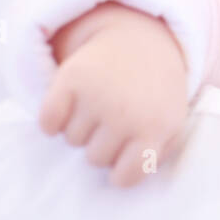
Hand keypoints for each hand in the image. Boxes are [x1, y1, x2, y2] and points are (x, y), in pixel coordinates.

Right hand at [40, 2, 189, 187]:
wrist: (142, 37)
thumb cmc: (155, 89)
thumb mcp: (171, 120)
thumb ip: (156, 155)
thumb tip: (121, 181)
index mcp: (156, 127)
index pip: (124, 178)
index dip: (120, 169)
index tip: (123, 154)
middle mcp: (127, 114)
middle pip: (94, 160)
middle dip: (102, 144)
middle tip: (113, 118)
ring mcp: (98, 95)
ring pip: (71, 141)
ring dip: (80, 127)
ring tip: (99, 103)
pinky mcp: (71, 78)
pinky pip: (48, 122)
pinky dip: (53, 118)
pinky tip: (72, 103)